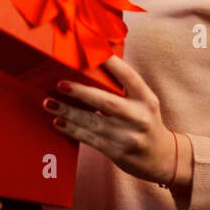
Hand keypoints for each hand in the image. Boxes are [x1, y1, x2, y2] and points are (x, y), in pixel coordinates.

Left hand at [43, 56, 177, 184]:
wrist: (160, 157)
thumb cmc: (144, 121)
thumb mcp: (143, 102)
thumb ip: (123, 87)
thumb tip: (90, 65)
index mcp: (147, 99)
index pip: (129, 77)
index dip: (112, 64)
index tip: (92, 51)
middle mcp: (140, 117)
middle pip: (108, 103)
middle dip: (82, 93)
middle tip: (61, 83)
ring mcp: (128, 137)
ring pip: (94, 122)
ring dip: (69, 112)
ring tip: (49, 102)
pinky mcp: (117, 152)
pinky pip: (90, 139)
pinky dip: (72, 130)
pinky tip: (58, 121)